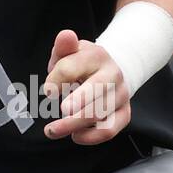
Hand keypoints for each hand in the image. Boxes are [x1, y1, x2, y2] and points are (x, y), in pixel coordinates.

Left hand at [41, 28, 130, 144]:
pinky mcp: (124, 113)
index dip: (55, 81)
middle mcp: (113, 74)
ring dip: (74, 126)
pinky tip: (75, 136)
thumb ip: (63, 46)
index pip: (70, 68)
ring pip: (100, 114)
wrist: (112, 69)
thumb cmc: (82, 63)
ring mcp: (121, 94)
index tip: (48, 91)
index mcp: (96, 55)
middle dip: (74, 105)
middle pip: (93, 91)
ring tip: (53, 130)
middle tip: (56, 119)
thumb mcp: (70, 51)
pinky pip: (110, 129)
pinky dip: (91, 137)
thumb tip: (66, 36)